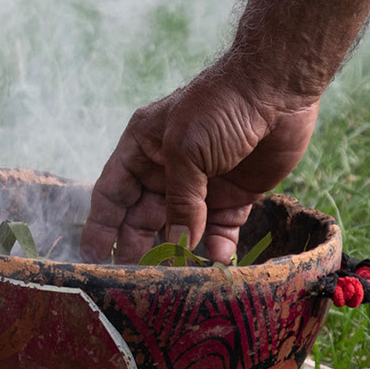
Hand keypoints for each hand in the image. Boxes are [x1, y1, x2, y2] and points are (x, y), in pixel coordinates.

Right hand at [82, 66, 319, 263]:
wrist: (276, 89)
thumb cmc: (219, 107)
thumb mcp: (186, 150)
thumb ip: (179, 200)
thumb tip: (177, 243)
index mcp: (141, 149)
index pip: (112, 194)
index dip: (101, 226)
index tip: (93, 257)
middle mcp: (166, 169)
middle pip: (143, 217)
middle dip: (138, 246)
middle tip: (134, 279)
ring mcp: (202, 183)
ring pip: (181, 227)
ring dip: (178, 251)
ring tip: (176, 277)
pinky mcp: (236, 193)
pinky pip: (220, 228)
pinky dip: (216, 246)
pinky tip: (215, 258)